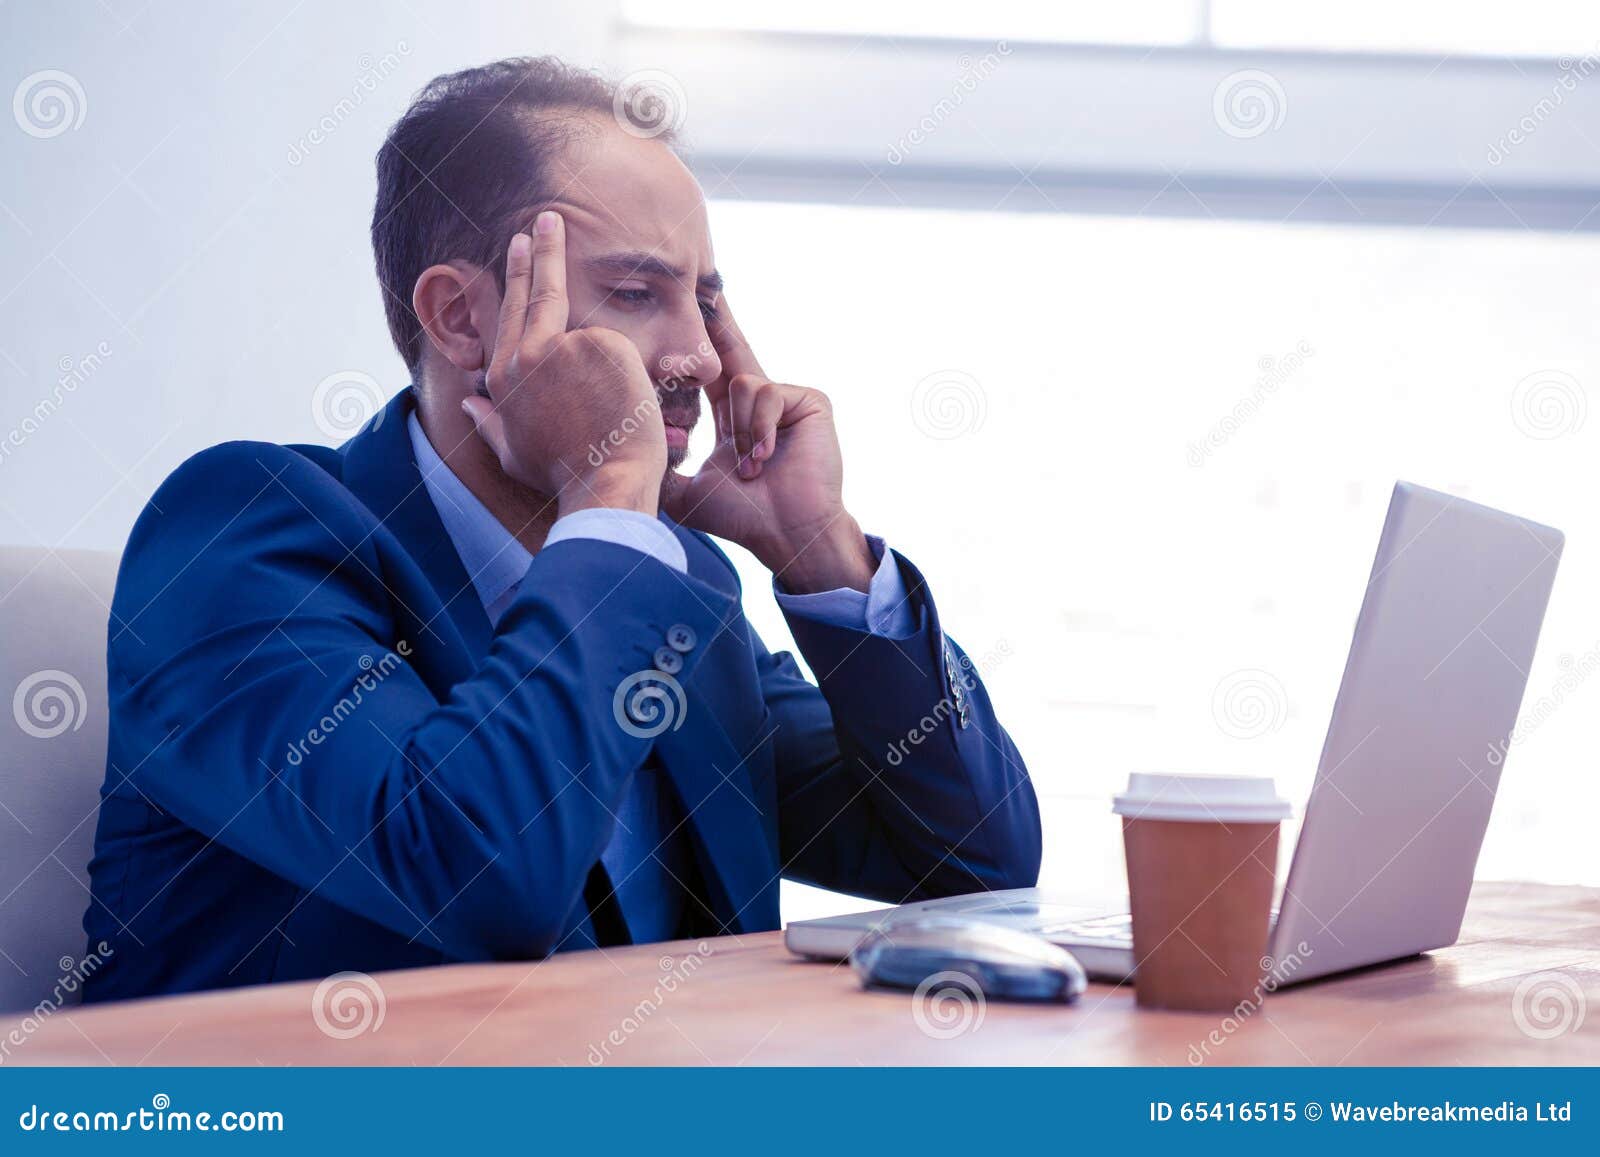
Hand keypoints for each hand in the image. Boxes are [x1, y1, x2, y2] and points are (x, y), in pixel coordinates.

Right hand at [461, 213, 664, 516]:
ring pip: (593, 337)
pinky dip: (630, 373)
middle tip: (548, 217)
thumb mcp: (515, 453)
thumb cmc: (565, 475)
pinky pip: (621, 351)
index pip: (510, 313)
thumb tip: (467, 403)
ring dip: (609, 364)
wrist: (605, 482)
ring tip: (615, 401)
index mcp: (503, 376)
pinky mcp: (602, 343)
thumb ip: (490, 423)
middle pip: (536, 290)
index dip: (513, 277)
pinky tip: (628, 404)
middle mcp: (526, 354)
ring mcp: (564, 345)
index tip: (519, 247)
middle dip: (541, 249)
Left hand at [662, 298, 875, 593]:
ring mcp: (789, 399)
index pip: (710, 373)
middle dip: (719, 319)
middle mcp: (761, 403)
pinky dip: (761, 427)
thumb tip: (617, 458)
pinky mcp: (811, 400)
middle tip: (705, 281)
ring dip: (742, 430)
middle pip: (732, 350)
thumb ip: (659, 467)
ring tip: (751, 467)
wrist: (787, 533)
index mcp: (735, 419)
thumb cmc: (742, 518)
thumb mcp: (684, 490)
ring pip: (742, 383)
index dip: (698, 344)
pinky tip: (767, 456)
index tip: (686, 312)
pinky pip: (767, 392)